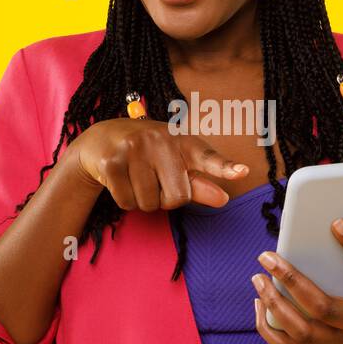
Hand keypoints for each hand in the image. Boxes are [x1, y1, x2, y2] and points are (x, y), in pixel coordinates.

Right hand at [68, 116, 247, 210]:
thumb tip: (223, 199)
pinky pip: (128, 202)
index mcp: (181, 140)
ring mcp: (134, 148)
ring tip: (135, 178)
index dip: (224, 167)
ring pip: (150, 204)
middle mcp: (160, 139)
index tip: (242, 173)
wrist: (100, 139)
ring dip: (143, 201)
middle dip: (165, 199)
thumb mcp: (174, 164)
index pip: (207, 156)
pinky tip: (120, 181)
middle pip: (177, 197)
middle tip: (153, 180)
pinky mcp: (111, 161)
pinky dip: (125, 200)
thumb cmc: (146, 155)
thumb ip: (198, 184)